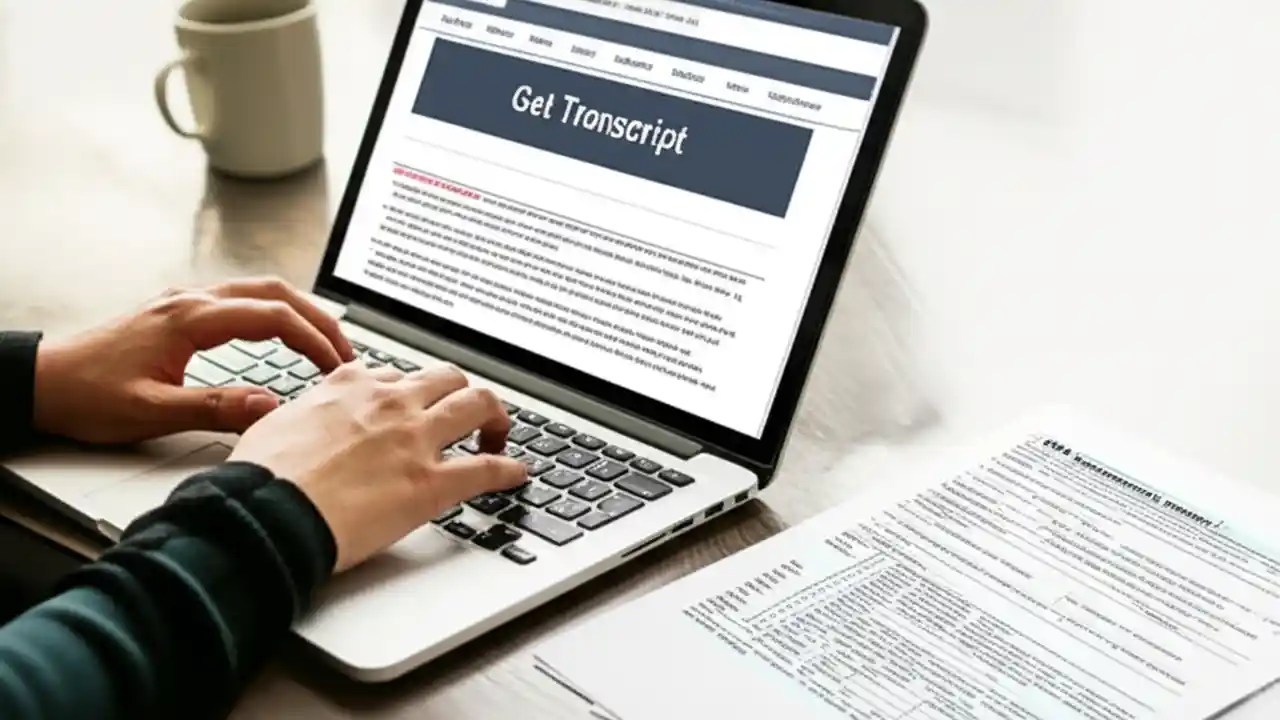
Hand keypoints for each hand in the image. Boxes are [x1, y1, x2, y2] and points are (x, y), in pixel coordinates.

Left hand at [33, 277, 353, 443]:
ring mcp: (185, 302)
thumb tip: (271, 406)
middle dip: (318, 319)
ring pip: (259, 291)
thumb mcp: (152, 412)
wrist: (40, 381)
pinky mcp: (179, 313)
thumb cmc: (86, 395)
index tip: (338, 367)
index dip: (313, 340)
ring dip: (299, 313)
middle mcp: (191, 300)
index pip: (272, 316)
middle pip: (275, 292)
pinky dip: (275, 314)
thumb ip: (216, 408)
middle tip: (346, 352)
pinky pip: (241, 301)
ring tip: (325, 344)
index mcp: (190, 318)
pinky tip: (281, 337)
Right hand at [229, 362, 525, 571]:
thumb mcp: (273, 424)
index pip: (394, 374)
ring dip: (494, 417)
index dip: (408, 392)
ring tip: (497, 434)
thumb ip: (299, 416)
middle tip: (465, 414)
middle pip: (447, 378)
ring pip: (477, 404)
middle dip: (460, 393)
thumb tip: (294, 421)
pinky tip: (515, 473)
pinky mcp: (431, 483)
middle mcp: (389, 403)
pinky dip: (508, 469)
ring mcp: (414, 440)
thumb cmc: (261, 478)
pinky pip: (486, 468)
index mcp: (349, 386)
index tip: (413, 405)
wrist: (266, 515)